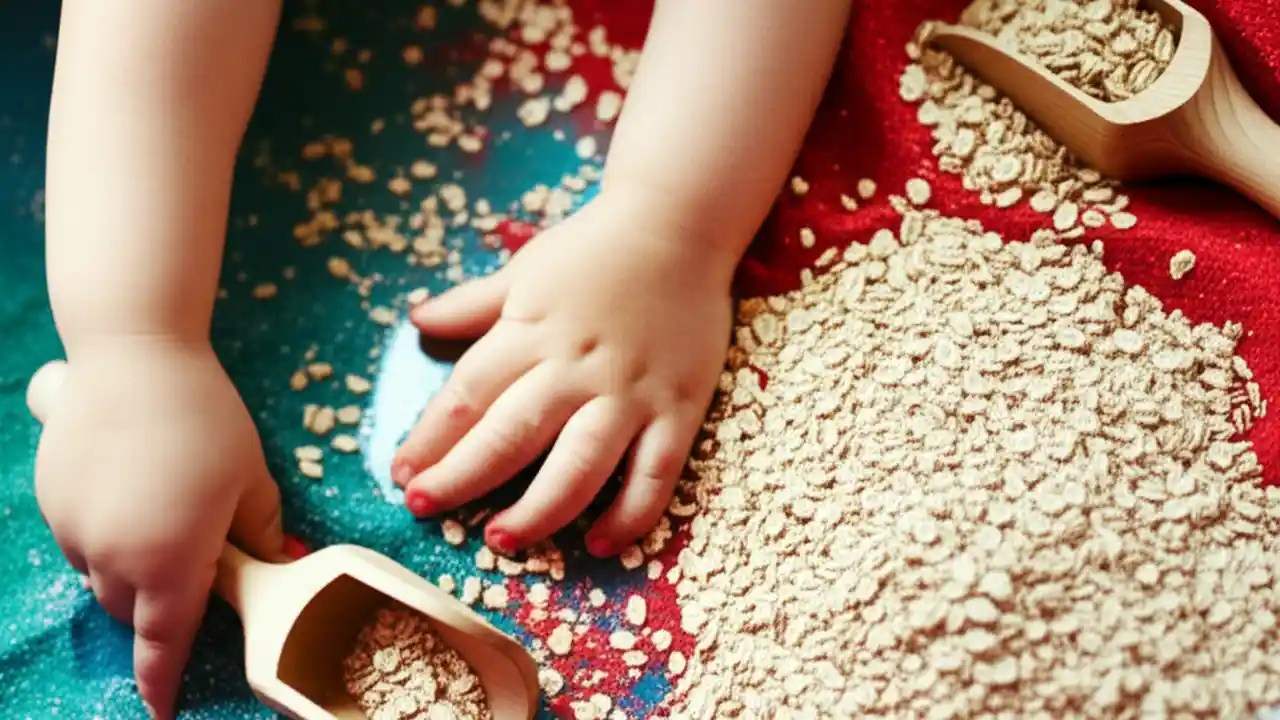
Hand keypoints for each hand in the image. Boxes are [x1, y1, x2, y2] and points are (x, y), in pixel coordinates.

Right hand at [28, 342, 284, 718]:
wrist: (132, 358)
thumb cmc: (205, 420)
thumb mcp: (249, 476)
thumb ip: (260, 530)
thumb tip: (278, 561)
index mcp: (169, 562)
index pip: (165, 640)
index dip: (162, 679)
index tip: (160, 709)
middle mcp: (111, 557)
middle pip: (132, 609)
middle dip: (159, 603)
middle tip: (196, 560)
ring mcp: (72, 529)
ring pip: (102, 575)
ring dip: (130, 567)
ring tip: (164, 510)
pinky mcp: (49, 499)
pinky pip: (79, 538)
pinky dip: (105, 532)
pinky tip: (132, 483)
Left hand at [392, 193, 734, 556]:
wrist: (681, 222)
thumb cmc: (597, 248)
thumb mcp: (526, 269)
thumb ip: (473, 304)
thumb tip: (418, 321)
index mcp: (531, 331)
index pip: (468, 395)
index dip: (431, 438)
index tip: (402, 471)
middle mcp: (576, 367)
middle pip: (509, 435)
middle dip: (461, 478)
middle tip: (424, 509)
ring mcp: (630, 392)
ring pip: (579, 466)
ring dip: (538, 510)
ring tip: (502, 540)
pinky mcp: (679, 408)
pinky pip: (655, 474)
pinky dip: (631, 515)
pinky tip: (600, 544)